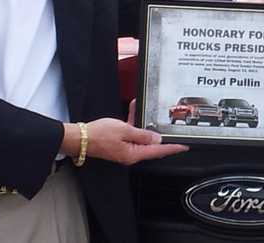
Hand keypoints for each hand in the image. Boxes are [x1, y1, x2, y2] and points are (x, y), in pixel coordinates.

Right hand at [62, 111, 187, 165]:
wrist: (80, 137)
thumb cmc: (98, 134)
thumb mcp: (124, 130)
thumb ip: (142, 134)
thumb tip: (157, 138)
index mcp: (134, 153)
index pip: (158, 151)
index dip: (172, 148)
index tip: (183, 146)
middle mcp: (131, 154)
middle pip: (152, 146)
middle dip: (163, 138)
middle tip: (175, 133)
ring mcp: (125, 149)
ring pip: (141, 137)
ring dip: (146, 126)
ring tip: (152, 114)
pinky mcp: (119, 143)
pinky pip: (131, 132)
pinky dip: (133, 121)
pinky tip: (134, 109)